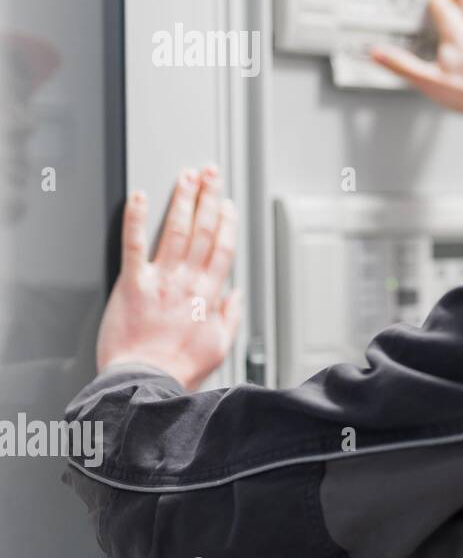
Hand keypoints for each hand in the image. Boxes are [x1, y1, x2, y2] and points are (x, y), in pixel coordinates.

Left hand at [95, 166, 240, 389]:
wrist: (147, 382)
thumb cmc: (179, 369)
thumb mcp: (220, 347)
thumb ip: (230, 316)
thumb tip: (235, 296)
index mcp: (210, 296)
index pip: (223, 248)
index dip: (226, 222)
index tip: (227, 205)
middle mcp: (188, 282)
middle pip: (202, 231)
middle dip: (208, 199)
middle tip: (210, 175)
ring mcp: (161, 281)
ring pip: (176, 231)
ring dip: (183, 200)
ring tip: (187, 178)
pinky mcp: (133, 284)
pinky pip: (135, 245)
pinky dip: (136, 219)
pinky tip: (138, 197)